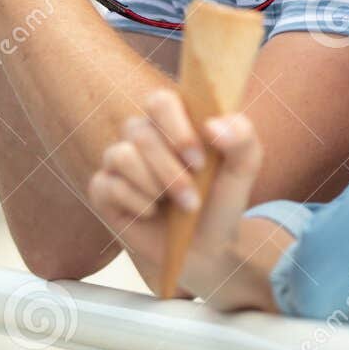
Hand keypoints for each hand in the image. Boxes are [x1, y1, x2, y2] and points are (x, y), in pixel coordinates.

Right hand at [88, 89, 267, 304]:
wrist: (205, 247)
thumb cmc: (222, 200)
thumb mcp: (244, 168)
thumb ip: (243, 137)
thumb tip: (213, 124)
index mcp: (176, 120)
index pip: (160, 101)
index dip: (176, 129)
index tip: (199, 162)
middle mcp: (144, 134)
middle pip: (141, 133)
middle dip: (170, 172)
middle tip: (193, 200)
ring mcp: (120, 160)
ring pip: (121, 156)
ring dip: (154, 187)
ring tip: (178, 207)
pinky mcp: (103, 188)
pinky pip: (107, 185)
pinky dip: (136, 204)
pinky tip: (152, 213)